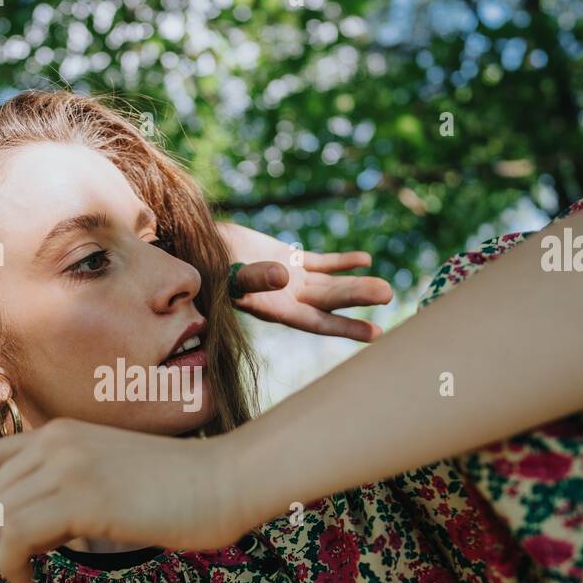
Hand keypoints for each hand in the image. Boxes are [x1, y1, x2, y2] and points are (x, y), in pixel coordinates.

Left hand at [0, 418, 250, 582]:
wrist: (224, 480)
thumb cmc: (180, 490)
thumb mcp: (111, 482)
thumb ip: (70, 497)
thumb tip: (32, 539)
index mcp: (62, 434)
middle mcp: (55, 443)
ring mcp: (67, 466)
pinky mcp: (82, 497)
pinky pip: (16, 534)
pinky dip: (10, 566)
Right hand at [218, 221, 391, 340]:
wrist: (193, 249)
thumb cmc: (206, 267)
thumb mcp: (228, 274)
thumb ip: (255, 278)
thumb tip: (284, 276)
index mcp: (275, 308)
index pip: (317, 321)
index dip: (346, 327)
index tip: (375, 334)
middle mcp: (287, 298)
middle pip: (330, 299)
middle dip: (358, 298)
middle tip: (389, 293)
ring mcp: (291, 279)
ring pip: (330, 283)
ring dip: (356, 283)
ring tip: (387, 288)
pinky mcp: (288, 259)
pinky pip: (321, 262)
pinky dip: (341, 261)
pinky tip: (365, 259)